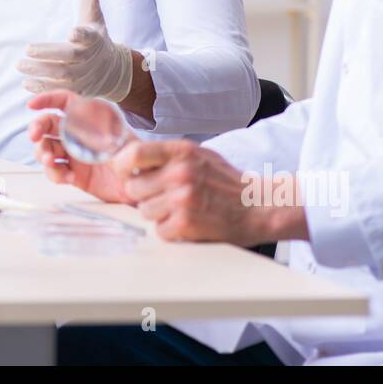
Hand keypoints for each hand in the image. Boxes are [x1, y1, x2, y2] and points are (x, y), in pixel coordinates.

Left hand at [17, 0, 132, 101]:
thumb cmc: (95, 40)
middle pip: (70, 57)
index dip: (81, 35)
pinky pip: (59, 90)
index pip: (89, 36)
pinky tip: (25, 82)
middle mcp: (90, 59)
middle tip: (26, 50)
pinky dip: (42, 88)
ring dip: (40, 72)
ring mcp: (84, 77)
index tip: (71, 32)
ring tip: (20, 65)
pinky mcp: (77, 90)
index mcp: (94, 40)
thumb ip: (89, 3)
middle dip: (48, 54)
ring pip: (61, 76)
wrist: (111, 70)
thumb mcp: (95, 20)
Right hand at [27, 90, 132, 203]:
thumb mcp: (131, 145)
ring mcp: (73, 154)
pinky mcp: (72, 174)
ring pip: (46, 148)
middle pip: (48, 124)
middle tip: (35, 136)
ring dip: (43, 153)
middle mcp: (78, 135)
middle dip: (37, 128)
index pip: (65, 102)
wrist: (141, 188)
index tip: (32, 104)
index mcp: (90, 119)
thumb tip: (98, 137)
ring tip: (51, 161)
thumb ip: (114, 139)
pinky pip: (55, 171)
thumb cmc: (138, 160)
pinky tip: (69, 177)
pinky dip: (56, 174)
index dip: (47, 99)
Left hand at [110, 140, 306, 244]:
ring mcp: (182, 199)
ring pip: (144, 211)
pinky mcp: (186, 223)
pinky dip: (171, 232)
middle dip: (144, 195)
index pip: (133, 153)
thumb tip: (131, 157)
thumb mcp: (199, 155)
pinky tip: (188, 224)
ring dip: (158, 215)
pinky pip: (159, 231)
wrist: (259, 206)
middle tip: (163, 197)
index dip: (122, 165)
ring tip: (180, 210)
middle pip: (133, 188)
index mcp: (181, 152)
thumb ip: (168, 155)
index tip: (125, 173)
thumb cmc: (226, 182)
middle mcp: (180, 173)